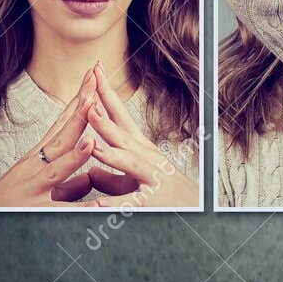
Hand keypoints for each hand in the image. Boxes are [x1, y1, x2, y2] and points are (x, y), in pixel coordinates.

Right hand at [0, 68, 99, 206]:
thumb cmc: (9, 202)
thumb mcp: (39, 186)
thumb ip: (68, 184)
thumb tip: (90, 177)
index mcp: (37, 158)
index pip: (61, 124)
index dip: (77, 103)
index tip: (92, 80)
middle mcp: (34, 168)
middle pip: (60, 137)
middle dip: (79, 114)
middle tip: (95, 91)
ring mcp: (34, 190)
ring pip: (57, 171)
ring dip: (75, 156)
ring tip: (91, 142)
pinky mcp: (35, 212)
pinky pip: (60, 210)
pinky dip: (79, 208)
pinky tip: (97, 205)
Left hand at [81, 61, 199, 207]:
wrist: (196, 210)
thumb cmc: (161, 194)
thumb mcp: (133, 181)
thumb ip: (109, 176)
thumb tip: (89, 170)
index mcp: (140, 148)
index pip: (119, 115)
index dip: (105, 93)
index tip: (93, 71)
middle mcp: (147, 158)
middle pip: (123, 132)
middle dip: (104, 114)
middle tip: (87, 95)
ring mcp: (151, 178)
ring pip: (130, 162)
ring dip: (111, 152)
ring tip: (92, 144)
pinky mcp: (152, 202)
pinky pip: (131, 203)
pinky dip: (116, 203)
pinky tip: (100, 203)